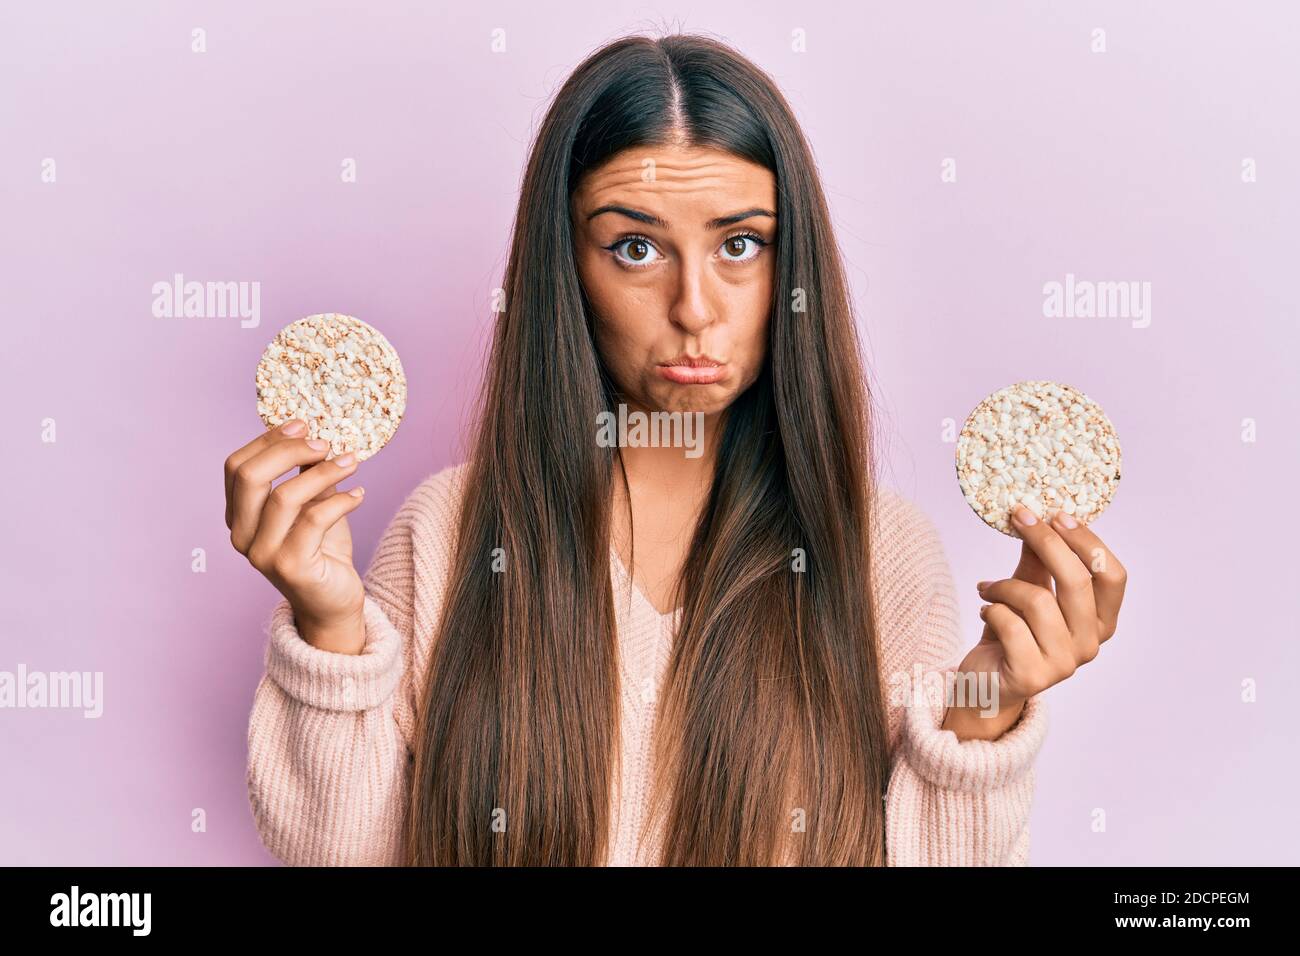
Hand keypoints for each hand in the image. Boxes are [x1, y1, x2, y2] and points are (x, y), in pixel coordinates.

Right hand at [224, 419, 368, 651]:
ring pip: (285, 496)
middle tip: (325, 443)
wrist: (334, 602)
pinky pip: (315, 520)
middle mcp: (241, 536)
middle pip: (250, 476)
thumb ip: (305, 475)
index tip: (302, 425)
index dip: (268, 440)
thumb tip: (314, 436)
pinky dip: (341, 500)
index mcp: (237, 517)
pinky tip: (359, 494)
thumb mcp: (311, 504)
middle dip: (289, 451)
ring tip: (351, 463)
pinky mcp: (290, 568)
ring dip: (323, 472)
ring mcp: (262, 554)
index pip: (236, 467)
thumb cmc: (321, 550)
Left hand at [942, 504, 1127, 740]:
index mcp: (1101, 621)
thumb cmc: (1012, 633)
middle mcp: (1090, 645)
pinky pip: (1011, 625)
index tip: (1057, 515)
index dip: (1088, 542)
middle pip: (1078, 581)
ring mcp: (1064, 664)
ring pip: (1038, 601)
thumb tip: (1038, 516)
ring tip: (988, 588)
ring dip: (1005, 585)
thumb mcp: (1029, 591)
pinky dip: (992, 609)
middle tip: (1019, 518)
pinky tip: (985, 610)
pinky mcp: (1032, 677)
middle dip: (1047, 542)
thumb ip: (1039, 560)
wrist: (986, 683)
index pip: (1112, 575)